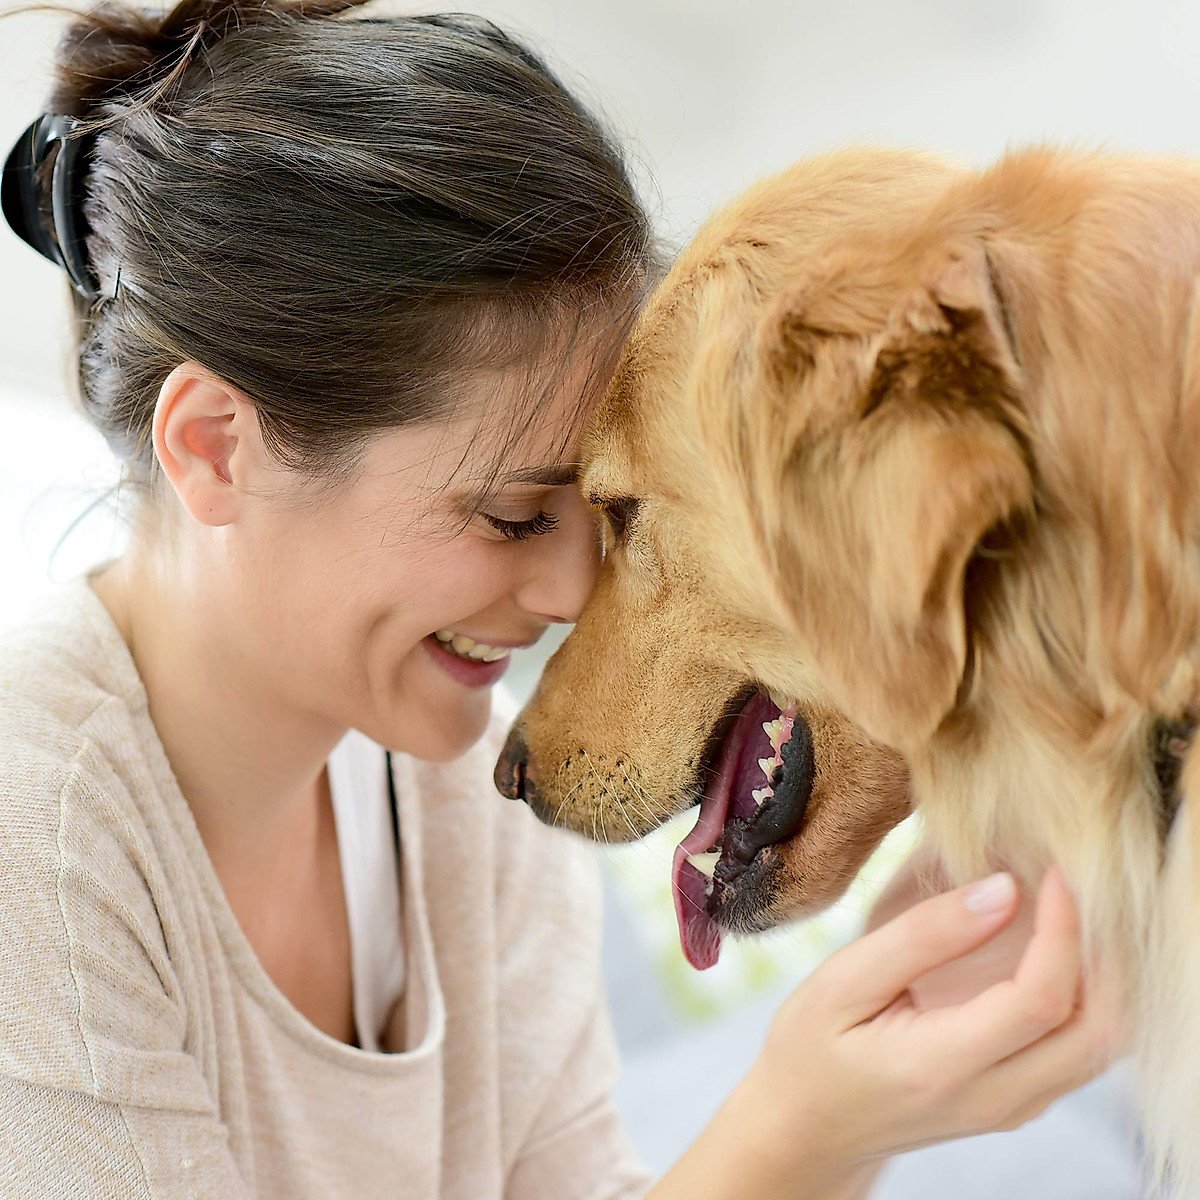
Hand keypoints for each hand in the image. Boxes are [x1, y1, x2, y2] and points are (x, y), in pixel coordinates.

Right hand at [750, 867, 1122, 1182]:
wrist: (809, 1127)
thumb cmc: (812, 1048)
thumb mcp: (844, 981)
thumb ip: (923, 937)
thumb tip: (1004, 889)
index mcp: (943, 1067)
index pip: (1042, 1000)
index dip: (1063, 930)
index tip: (1052, 873)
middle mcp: (995, 1099)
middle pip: (1098, 1032)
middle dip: (1104, 953)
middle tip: (1073, 887)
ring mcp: (1014, 1109)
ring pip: (1103, 1046)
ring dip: (1104, 976)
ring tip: (1068, 911)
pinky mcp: (1019, 1102)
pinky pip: (1082, 1051)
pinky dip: (1089, 997)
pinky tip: (1055, 950)